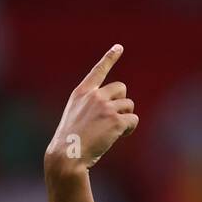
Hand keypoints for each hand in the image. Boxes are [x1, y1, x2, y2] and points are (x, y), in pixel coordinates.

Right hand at [45, 44, 138, 177]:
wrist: (68, 155)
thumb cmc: (71, 141)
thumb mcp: (76, 116)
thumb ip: (92, 107)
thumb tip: (116, 111)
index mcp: (81, 92)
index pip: (99, 70)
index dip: (110, 57)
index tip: (119, 47)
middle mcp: (94, 95)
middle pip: (122, 88)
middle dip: (123, 102)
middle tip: (115, 119)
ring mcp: (105, 106)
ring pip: (129, 105)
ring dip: (126, 117)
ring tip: (113, 131)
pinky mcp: (115, 120)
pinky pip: (133, 120)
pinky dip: (130, 128)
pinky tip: (119, 136)